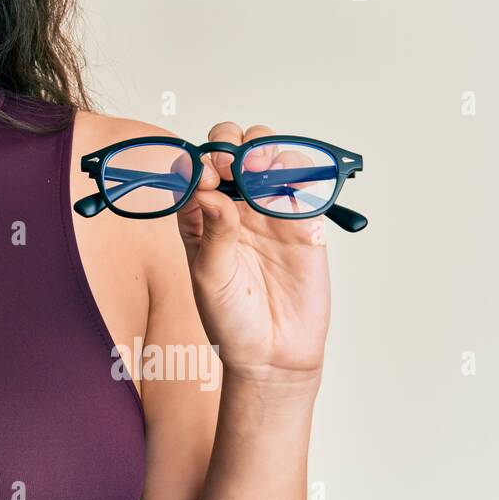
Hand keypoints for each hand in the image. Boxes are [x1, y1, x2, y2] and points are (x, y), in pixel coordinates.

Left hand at [175, 122, 329, 387]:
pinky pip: (303, 180)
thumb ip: (213, 232)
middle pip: (230, 151)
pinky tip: (286, 181)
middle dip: (229, 145)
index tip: (206, 176)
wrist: (273, 354)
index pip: (195, 170)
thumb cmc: (230, 319)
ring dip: (262, 148)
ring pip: (267, 155)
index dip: (198, 163)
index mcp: (200, 216)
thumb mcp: (209, 276)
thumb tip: (209, 191)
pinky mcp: (303, 220)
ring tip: (257, 168)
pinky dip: (297, 167)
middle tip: (231, 166)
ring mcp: (268, 209)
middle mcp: (233, 205)